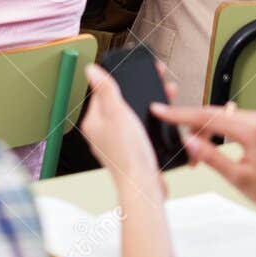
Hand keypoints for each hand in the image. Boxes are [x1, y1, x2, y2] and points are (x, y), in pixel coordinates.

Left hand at [80, 65, 164, 196]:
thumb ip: (105, 90)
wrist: (143, 186)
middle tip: (155, 81)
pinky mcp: (131, 150)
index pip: (103, 91)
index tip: (137, 70)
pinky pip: (140, 128)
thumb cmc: (128, 154)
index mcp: (94, 121)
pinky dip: (150, 120)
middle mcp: (103, 132)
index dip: (121, 78)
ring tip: (165, 95)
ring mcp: (117, 142)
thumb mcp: (117, 113)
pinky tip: (162, 118)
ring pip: (132, 114)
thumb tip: (91, 70)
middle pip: (120, 101)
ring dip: (147, 104)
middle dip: (139, 90)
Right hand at [150, 101, 255, 211]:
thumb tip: (189, 141)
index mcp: (251, 130)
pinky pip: (230, 121)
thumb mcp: (237, 178)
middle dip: (191, 128)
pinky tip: (210, 147)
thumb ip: (211, 157)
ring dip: (204, 132)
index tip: (161, 110)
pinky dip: (216, 132)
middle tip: (183, 151)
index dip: (180, 114)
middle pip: (211, 114)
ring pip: (219, 117)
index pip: (207, 116)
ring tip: (197, 157)